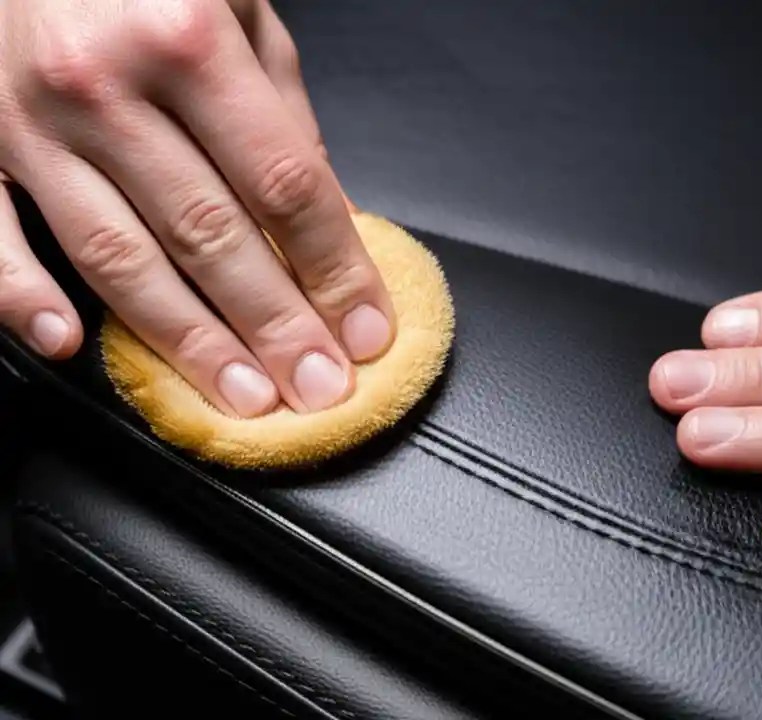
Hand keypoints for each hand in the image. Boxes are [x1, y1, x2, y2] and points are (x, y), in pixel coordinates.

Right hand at [0, 0, 393, 416]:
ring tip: (246, 397)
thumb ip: (278, 100)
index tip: (368, 328)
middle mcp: (104, 84)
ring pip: (121, 258)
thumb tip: (324, 206)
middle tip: (320, 388)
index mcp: (187, 38)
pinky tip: (73, 344)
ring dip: (191, 342)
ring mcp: (25, 120)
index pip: (286, 185)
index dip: (336, 268)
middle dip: (278, 326)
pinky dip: (25, 298)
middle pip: (214, 236)